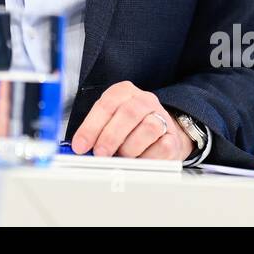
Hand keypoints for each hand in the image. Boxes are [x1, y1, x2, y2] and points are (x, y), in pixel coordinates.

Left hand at [70, 81, 193, 160]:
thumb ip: (96, 133)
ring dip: (130, 148)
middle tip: (99, 154)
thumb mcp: (110, 123)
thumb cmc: (130, 129)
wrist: (163, 134)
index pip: (106, 105)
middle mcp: (144, 101)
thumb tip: (82, 150)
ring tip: (121, 158)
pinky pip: (161, 147)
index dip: (91, 127)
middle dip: (110, 137)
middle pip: (128, 113)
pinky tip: (138, 161)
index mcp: (124, 92)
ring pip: (148, 128)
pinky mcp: (173, 137)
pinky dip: (147, 158)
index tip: (80, 146)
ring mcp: (161, 117)